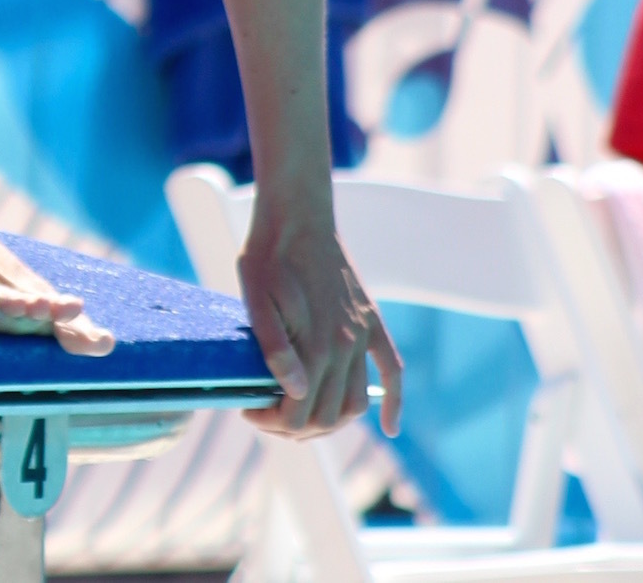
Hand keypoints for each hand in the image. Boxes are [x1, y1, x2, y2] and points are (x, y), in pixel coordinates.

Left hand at [239, 201, 400, 437]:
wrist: (297, 214)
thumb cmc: (268, 254)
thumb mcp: (254, 297)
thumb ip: (274, 347)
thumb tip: (294, 392)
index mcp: (315, 345)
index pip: (300, 415)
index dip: (272, 423)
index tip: (248, 410)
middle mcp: (346, 347)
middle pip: (328, 417)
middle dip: (294, 428)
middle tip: (266, 413)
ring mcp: (363, 336)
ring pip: (356, 404)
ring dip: (330, 422)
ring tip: (300, 417)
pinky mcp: (373, 321)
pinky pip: (393, 371)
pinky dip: (393, 403)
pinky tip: (389, 426)